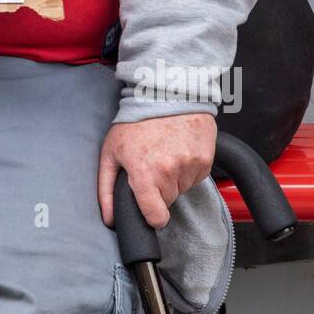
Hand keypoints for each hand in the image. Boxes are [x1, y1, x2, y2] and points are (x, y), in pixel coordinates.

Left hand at [97, 113, 217, 229]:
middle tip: (152, 164)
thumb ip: (107, 189)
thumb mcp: (111, 153)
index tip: (150, 208)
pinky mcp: (206, 158)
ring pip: (183, 188)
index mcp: (145, 174)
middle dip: (160, 188)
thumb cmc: (135, 122)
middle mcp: (170, 171)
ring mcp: (190, 164)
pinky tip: (178, 150)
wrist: (164, 94)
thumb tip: (109, 219)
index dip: (152, 215)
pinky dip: (188, 168)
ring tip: (165, 153)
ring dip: (175, 178)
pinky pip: (197, 176)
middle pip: (168, 200)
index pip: (157, 217)